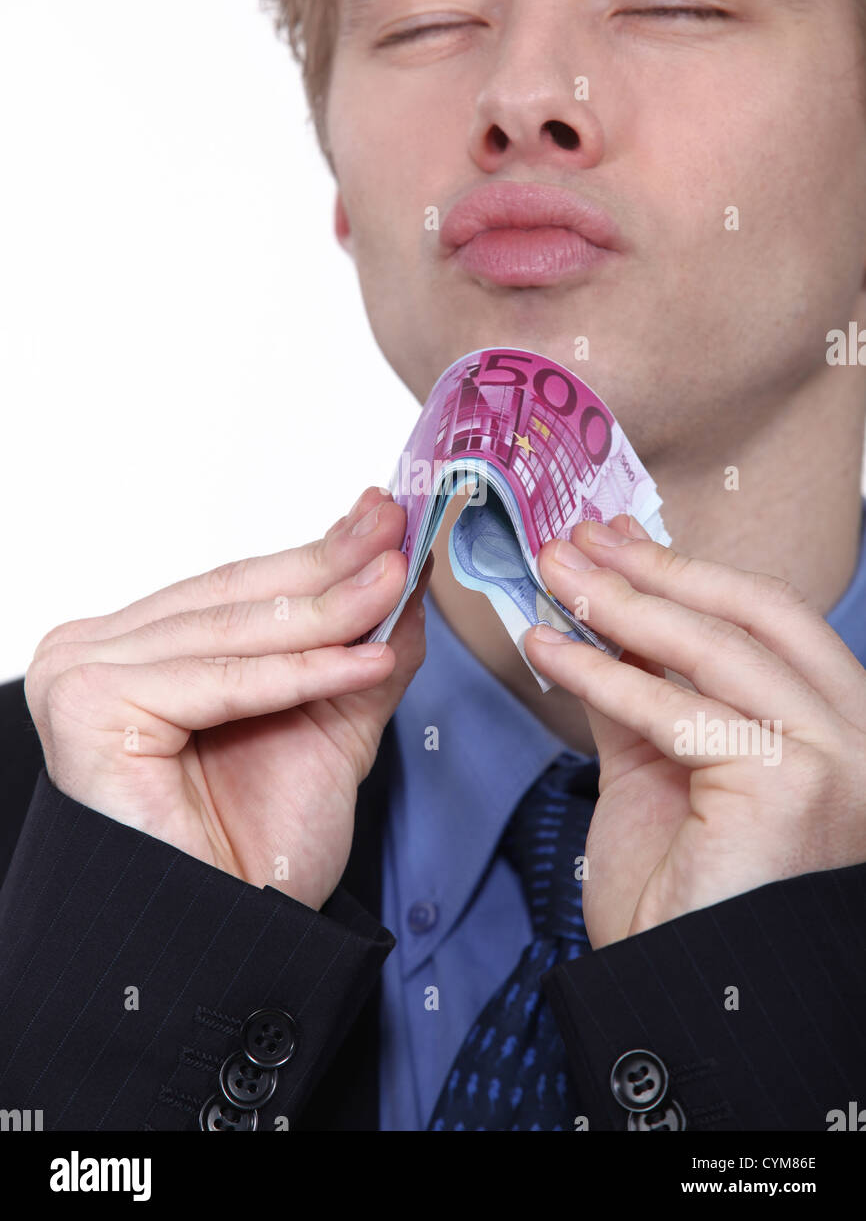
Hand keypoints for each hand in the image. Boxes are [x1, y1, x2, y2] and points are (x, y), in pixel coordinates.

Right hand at [24, 487, 428, 910]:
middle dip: (330, 565)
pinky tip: (366, 658)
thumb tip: (402, 579)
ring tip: (394, 583)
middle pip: (234, 597)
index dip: (318, 553)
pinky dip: (302, 671)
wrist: (223, 942)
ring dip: (328, 609)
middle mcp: (96, 652)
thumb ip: (358, 651)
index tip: (385, 519)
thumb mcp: (327, 729)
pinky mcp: (88, 705)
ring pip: (232, 633)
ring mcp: (81, 673)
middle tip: (396, 533)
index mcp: (138, 648)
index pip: (238, 586)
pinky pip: (220, 681)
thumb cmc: (252, 853)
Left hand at [524, 516, 865, 948]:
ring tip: (554, 577)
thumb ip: (647, 693)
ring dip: (619, 605)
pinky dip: (600, 675)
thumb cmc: (685, 898)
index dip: (689, 572)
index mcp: (835, 725)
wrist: (686, 996)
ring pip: (713, 652)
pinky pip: (674, 710)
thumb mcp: (664, 769)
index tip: (616, 542)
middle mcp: (856, 736)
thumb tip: (605, 616)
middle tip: (575, 542)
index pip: (768, 620)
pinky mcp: (792, 782)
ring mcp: (835, 757)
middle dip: (654, 571)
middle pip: (752, 616)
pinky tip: (547, 650)